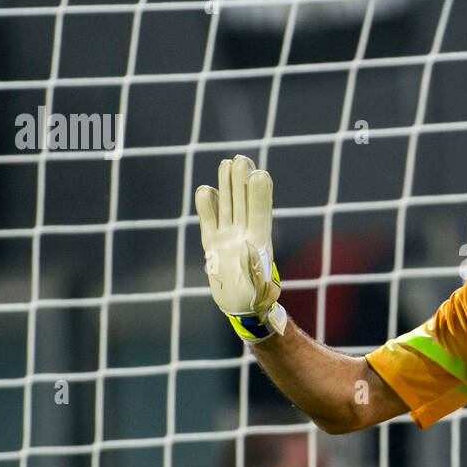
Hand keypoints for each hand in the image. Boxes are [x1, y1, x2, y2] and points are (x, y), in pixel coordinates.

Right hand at [194, 155, 287, 342]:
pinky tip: (205, 189)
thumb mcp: (259, 288)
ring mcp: (227, 238)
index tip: (260, 174)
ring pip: (227, 207)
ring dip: (227, 186)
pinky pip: (208, 222)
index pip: (259, 213)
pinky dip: (206, 207)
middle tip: (242, 158)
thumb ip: (255, 269)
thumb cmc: (256, 299)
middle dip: (241, 182)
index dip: (259, 195)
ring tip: (227, 163)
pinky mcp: (213, 244)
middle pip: (242, 204)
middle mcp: (243, 236)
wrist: (243, 307)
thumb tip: (250, 250)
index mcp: (259, 243)